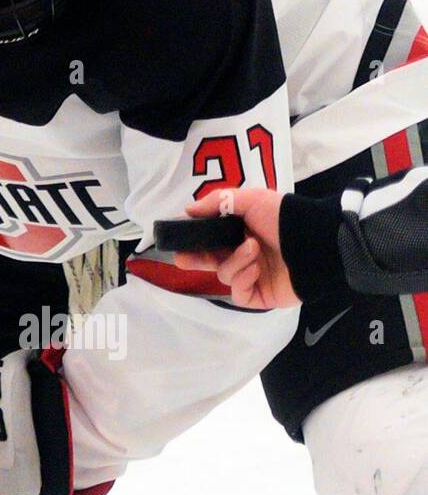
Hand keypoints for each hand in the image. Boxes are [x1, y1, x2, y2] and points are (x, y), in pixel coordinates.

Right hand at [173, 188, 299, 308]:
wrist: (317, 243)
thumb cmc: (284, 218)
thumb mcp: (251, 199)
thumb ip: (218, 202)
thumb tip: (187, 210)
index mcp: (239, 233)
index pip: (208, 239)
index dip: (191, 240)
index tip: (177, 239)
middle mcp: (243, 255)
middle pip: (208, 261)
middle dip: (194, 259)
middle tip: (183, 258)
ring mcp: (252, 276)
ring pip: (224, 275)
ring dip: (235, 261)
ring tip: (253, 249)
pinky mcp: (260, 295)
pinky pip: (239, 293)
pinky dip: (242, 279)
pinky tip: (254, 269)